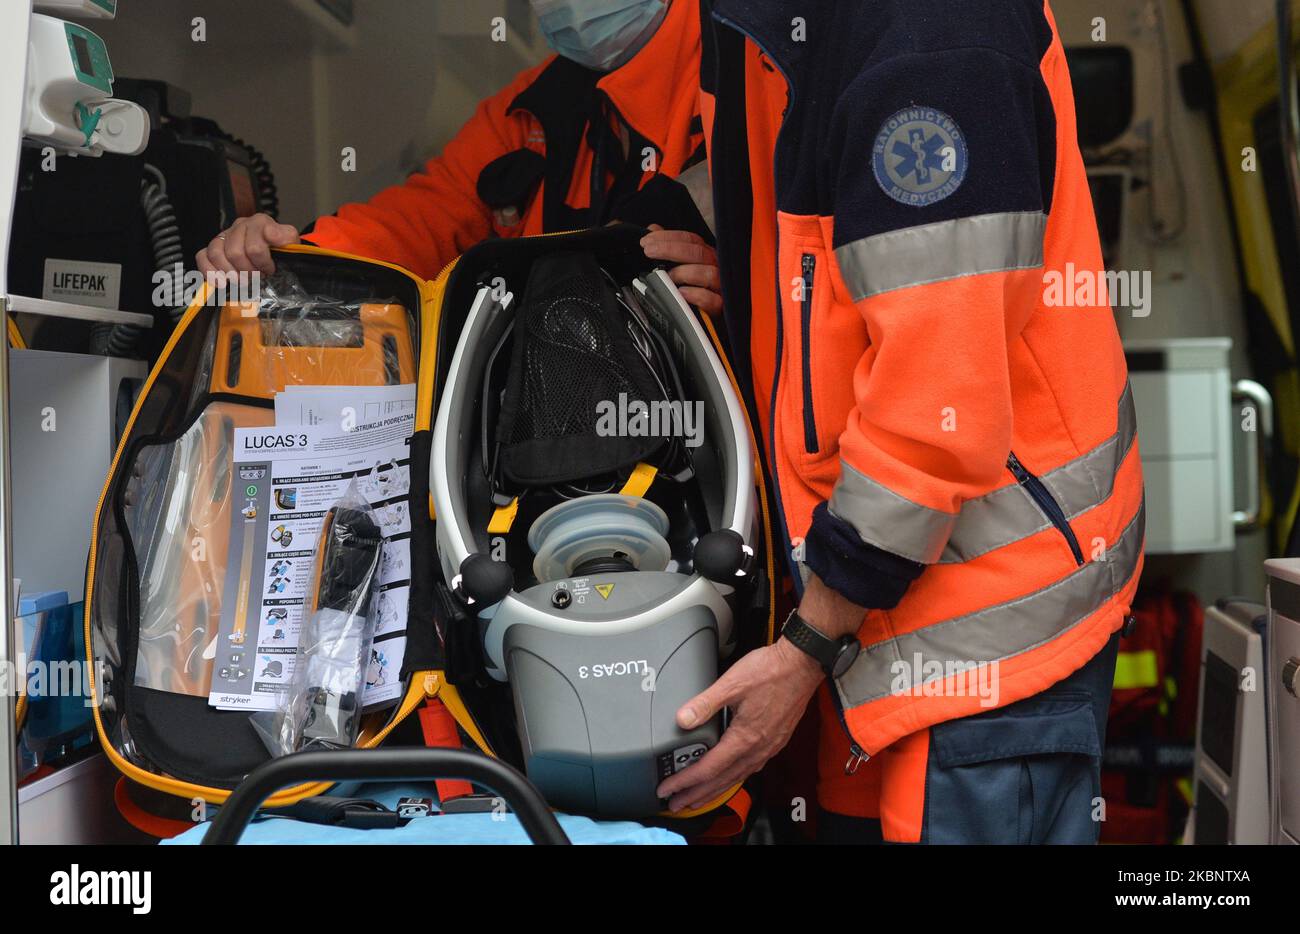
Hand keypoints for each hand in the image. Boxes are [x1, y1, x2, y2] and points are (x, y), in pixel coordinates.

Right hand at [197, 213, 300, 276]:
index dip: (262, 262)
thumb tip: (274, 235)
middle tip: (258, 277)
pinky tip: (221, 282)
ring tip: (243, 281)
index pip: (255, 245)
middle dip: (248, 270)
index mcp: (259, 222)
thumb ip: (287, 238)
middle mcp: (240, 226)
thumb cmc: (281, 248)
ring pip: (216, 253)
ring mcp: (225, 235)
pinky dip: (210, 271)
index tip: (270, 270)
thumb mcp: (291, 243)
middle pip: (235, 252)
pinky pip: (203, 256)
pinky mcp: (214, 247)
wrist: (276, 250)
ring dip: (230, 273)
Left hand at [639, 224, 722, 316]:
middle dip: (671, 249)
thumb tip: (653, 229)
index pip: (690, 239)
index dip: (668, 237)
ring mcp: (719, 287)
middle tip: (649, 252)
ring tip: (666, 277)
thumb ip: (668, 248)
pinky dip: (696, 295)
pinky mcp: (720, 308)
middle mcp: (715, 267)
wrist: (704, 323)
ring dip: (683, 272)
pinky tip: (681, 293)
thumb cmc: (692, 290)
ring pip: (708, 273)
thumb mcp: (679, 266)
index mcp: (705, 255)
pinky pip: (712, 300)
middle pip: (698, 252)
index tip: (646, 241)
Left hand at [655, 638, 822, 811]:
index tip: (668, 789)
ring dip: (715, 790)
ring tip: (698, 798)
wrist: (803, 665)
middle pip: (722, 780)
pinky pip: (751, 769)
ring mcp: (769, 747)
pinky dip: (735, 778)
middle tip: (677, 804)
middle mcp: (758, 748)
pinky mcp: (776, 741)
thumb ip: (705, 703)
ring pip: (737, 777)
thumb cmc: (771, 671)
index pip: (708, 769)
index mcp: (745, 738)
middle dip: (697, 794)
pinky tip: (730, 777)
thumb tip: (682, 720)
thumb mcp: (732, 684)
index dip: (686, 781)